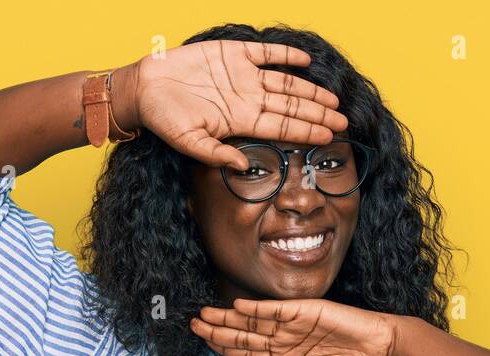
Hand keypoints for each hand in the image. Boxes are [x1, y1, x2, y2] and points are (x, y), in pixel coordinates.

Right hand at [127, 40, 348, 170]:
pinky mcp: (234, 53)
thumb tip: (243, 167)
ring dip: (310, 90)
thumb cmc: (165, 120)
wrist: (145, 88)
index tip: (330, 136)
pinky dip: (285, 56)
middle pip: (292, 106)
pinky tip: (305, 62)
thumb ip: (217, 154)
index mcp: (242, 121)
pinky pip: (266, 53)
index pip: (283, 126)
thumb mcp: (189, 143)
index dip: (308, 131)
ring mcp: (243, 76)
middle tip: (344, 120)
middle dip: (319, 114)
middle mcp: (248, 99)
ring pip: (286, 83)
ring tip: (333, 98)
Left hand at [191, 298, 400, 355]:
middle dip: (218, 331)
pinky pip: (276, 311)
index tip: (206, 345)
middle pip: (245, 336)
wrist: (382, 350)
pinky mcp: (306, 311)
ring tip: (205, 315)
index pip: (250, 353)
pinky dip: (256, 310)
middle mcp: (287, 338)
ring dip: (228, 319)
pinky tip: (236, 307)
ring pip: (254, 322)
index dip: (227, 350)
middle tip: (193, 325)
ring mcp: (295, 324)